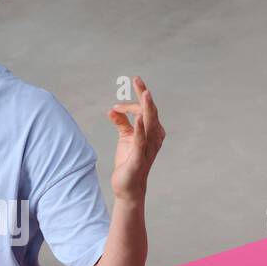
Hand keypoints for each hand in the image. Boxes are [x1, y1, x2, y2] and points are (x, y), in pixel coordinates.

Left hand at [107, 75, 164, 201]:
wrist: (128, 186)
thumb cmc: (129, 161)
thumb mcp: (125, 138)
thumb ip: (121, 123)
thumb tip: (112, 110)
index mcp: (152, 132)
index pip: (145, 110)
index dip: (130, 105)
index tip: (116, 108)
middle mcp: (154, 138)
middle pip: (151, 111)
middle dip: (144, 94)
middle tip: (137, 79)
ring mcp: (148, 147)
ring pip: (150, 123)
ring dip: (146, 107)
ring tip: (144, 93)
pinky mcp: (139, 157)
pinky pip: (141, 140)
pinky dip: (140, 128)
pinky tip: (138, 117)